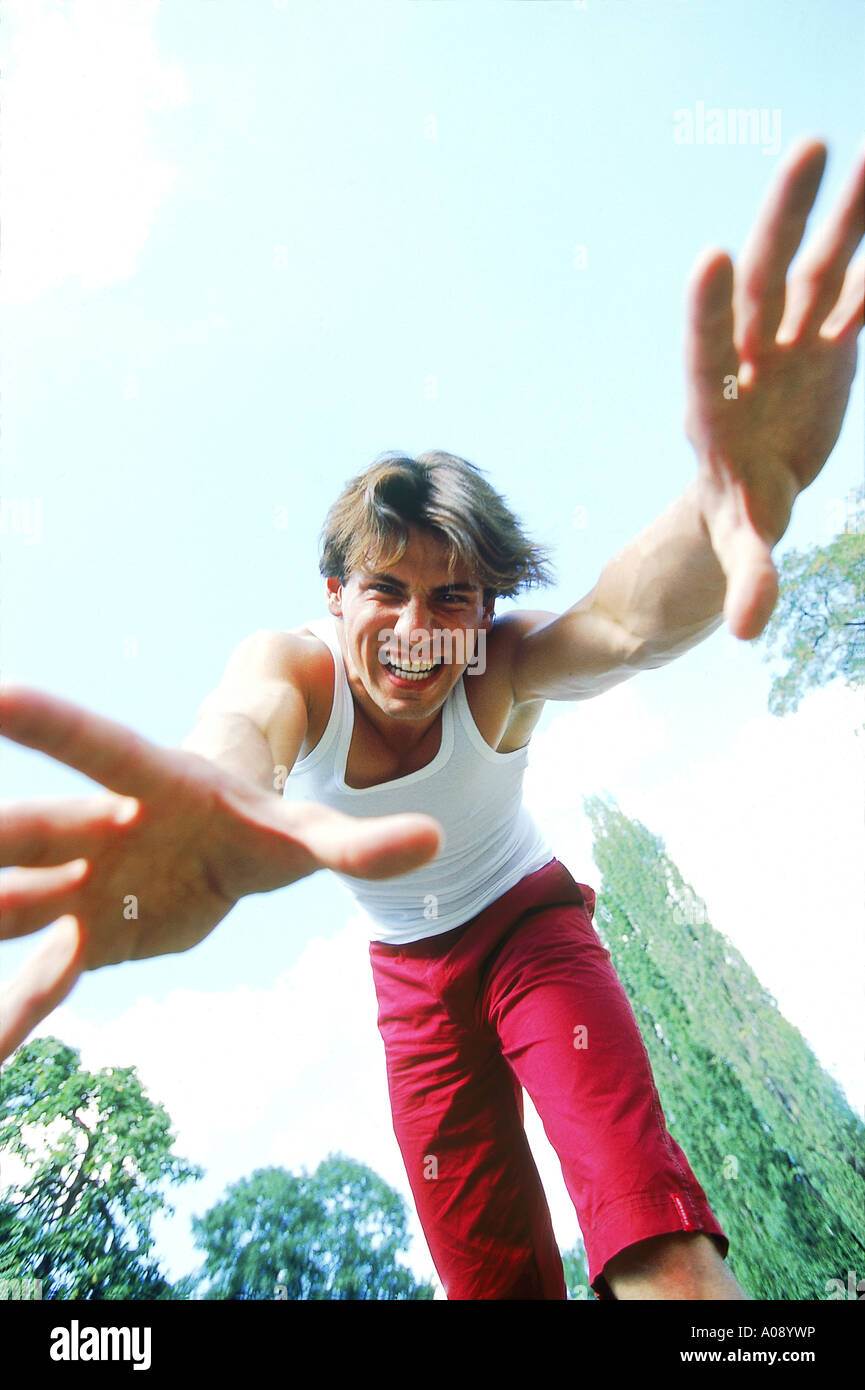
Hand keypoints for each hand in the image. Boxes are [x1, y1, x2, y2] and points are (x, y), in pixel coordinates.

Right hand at [0, 686, 442, 1060]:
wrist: (225, 848)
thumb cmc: (263, 821)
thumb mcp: (310, 834)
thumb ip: (359, 843)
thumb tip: (436, 839)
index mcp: (159, 786)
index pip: (107, 751)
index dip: (56, 728)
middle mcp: (104, 828)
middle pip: (43, 829)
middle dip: (6, 833)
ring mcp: (87, 886)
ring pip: (21, 901)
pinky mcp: (90, 940)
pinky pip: (42, 982)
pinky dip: (13, 1020)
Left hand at [684, 137, 863, 639]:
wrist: (754, 486)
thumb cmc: (735, 516)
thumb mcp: (739, 546)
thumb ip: (747, 576)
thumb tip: (745, 630)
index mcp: (715, 405)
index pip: (707, 350)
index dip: (710, 310)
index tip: (713, 259)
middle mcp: (750, 360)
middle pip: (767, 284)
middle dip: (784, 222)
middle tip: (805, 153)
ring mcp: (791, 345)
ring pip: (819, 273)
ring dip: (844, 217)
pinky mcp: (827, 347)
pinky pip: (856, 296)